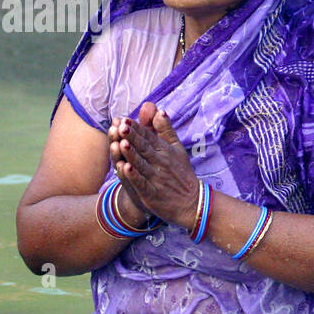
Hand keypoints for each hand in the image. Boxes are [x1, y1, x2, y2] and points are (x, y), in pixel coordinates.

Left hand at [108, 102, 199, 228]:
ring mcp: (156, 179)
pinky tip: (125, 168)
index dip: (137, 129)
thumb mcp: (177, 149)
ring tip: (122, 143)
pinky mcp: (152, 194)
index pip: (149, 137)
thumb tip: (160, 110)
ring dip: (131, 154)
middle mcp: (161, 163)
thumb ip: (166, 130)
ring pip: (141, 164)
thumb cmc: (182, 174)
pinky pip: (141, 183)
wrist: (192, 203)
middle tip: (121, 126)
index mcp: (165, 151)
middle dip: (132, 137)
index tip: (125, 119)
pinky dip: (134, 177)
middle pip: (144, 148)